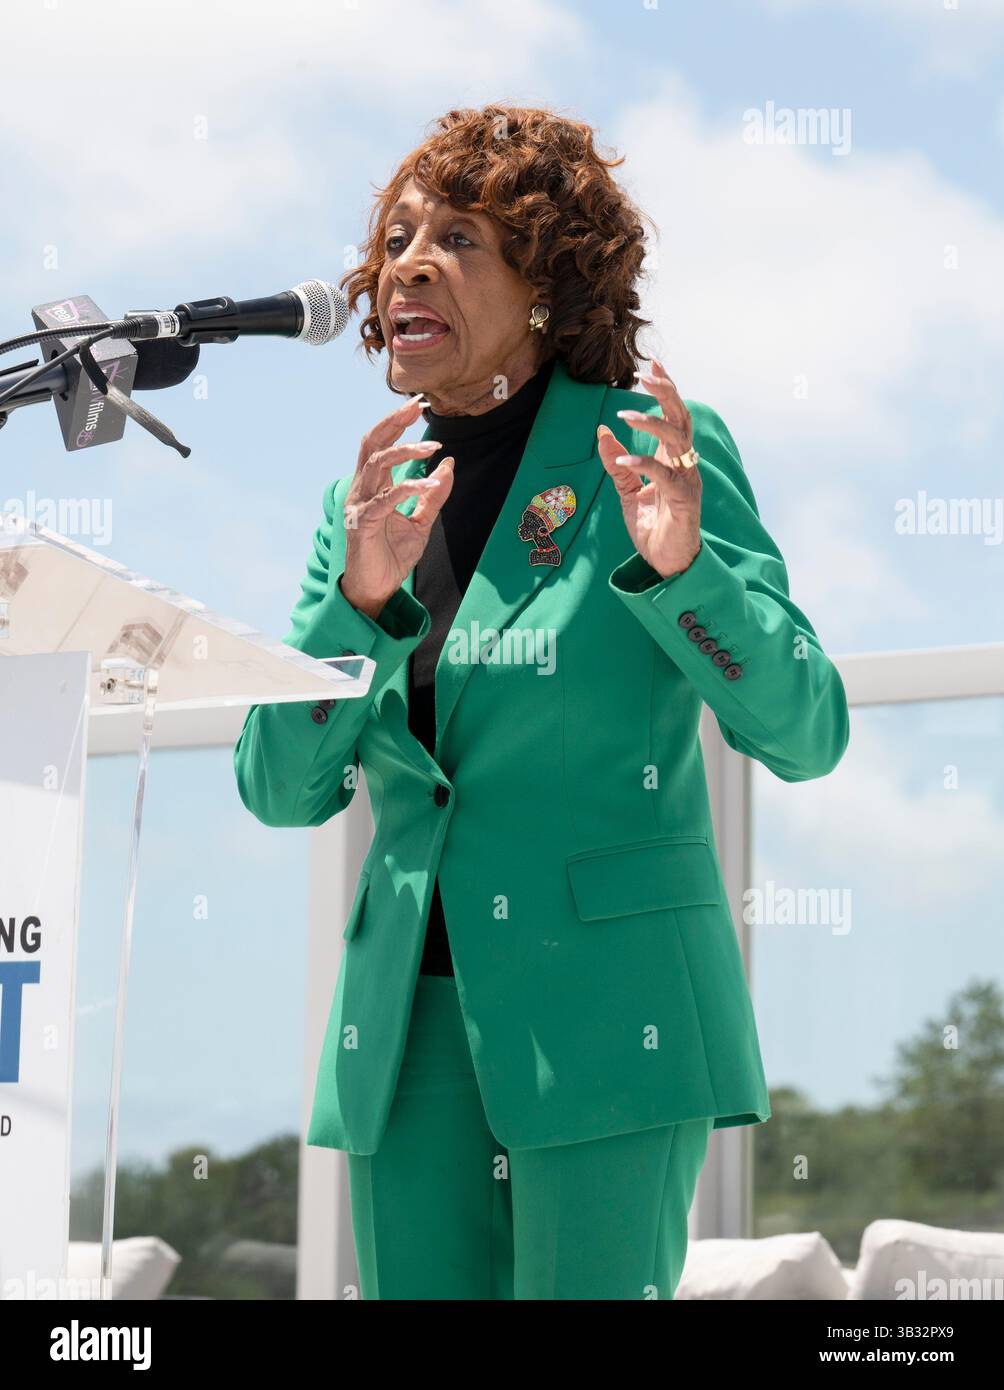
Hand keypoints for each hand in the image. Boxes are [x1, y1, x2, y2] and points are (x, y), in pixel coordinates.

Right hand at [340, 395, 454, 619]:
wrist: (377, 588)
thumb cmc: (392, 555)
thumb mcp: (421, 521)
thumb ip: (433, 494)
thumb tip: (449, 464)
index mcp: (372, 486)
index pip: (380, 444)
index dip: (397, 422)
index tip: (418, 405)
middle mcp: (362, 490)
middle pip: (372, 444)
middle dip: (393, 422)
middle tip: (416, 406)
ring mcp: (360, 505)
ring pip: (376, 464)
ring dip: (405, 452)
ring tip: (432, 448)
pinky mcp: (363, 524)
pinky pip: (387, 500)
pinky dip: (410, 488)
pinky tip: (430, 484)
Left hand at [596, 359, 701, 579]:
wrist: (667, 564)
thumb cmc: (653, 528)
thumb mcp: (628, 493)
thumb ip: (617, 464)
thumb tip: (601, 433)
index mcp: (673, 459)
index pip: (673, 416)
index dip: (667, 390)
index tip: (653, 365)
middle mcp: (685, 464)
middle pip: (681, 419)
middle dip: (667, 393)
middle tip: (647, 375)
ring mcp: (688, 480)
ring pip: (677, 440)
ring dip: (651, 424)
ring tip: (624, 417)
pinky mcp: (684, 500)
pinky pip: (664, 476)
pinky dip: (642, 464)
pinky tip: (622, 459)